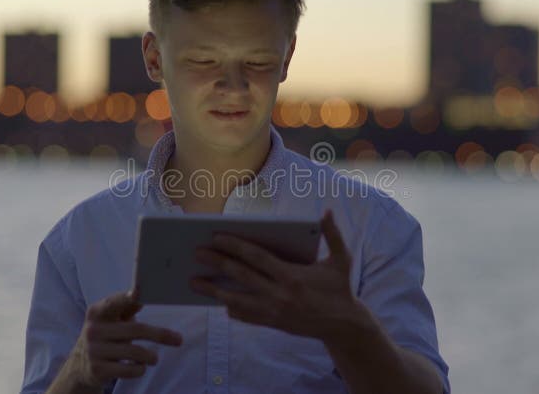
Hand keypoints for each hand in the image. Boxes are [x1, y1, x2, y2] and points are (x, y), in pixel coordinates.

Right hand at [70, 290, 183, 388]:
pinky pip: (129, 370)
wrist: (80, 366)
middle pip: (135, 329)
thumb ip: (127, 306)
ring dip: (151, 356)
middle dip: (160, 335)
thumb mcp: (112, 319)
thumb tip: (143, 292)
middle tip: (178, 339)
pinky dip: (140, 369)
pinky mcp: (98, 370)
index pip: (115, 302)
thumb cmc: (105, 335)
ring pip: (134, 352)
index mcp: (97, 312)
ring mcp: (94, 350)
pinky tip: (140, 367)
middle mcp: (93, 330)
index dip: (127, 297)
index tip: (139, 290)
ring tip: (154, 358)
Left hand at [190, 209, 367, 340]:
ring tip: (193, 282)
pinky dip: (231, 308)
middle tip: (196, 253)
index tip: (216, 236)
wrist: (344, 326)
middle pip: (241, 276)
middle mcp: (280, 294)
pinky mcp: (273, 324)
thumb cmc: (341, 288)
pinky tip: (218, 300)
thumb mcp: (341, 259)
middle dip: (217, 263)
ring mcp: (274, 311)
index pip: (257, 257)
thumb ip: (332, 234)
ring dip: (213, 290)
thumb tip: (327, 211)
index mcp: (293, 276)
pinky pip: (246, 316)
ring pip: (237, 300)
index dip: (235, 246)